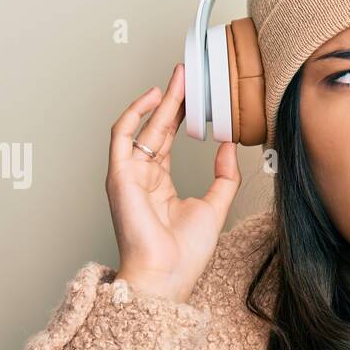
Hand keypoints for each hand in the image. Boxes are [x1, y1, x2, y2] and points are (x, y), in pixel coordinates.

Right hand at [107, 63, 241, 303]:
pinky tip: (154, 96)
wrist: (166, 276)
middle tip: (189, 73)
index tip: (198, 94)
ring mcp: (128, 175)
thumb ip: (223, 176)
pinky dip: (135, 112)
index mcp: (160, 185)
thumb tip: (229, 145)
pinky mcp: (119, 175)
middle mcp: (141, 176)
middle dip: (173, 99)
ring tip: (179, 78)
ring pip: (143, 126)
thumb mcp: (214, 207)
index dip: (182, 115)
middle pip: (156, 128)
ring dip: (159, 100)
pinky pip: (121, 135)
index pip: (168, 139)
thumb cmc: (184, 254)